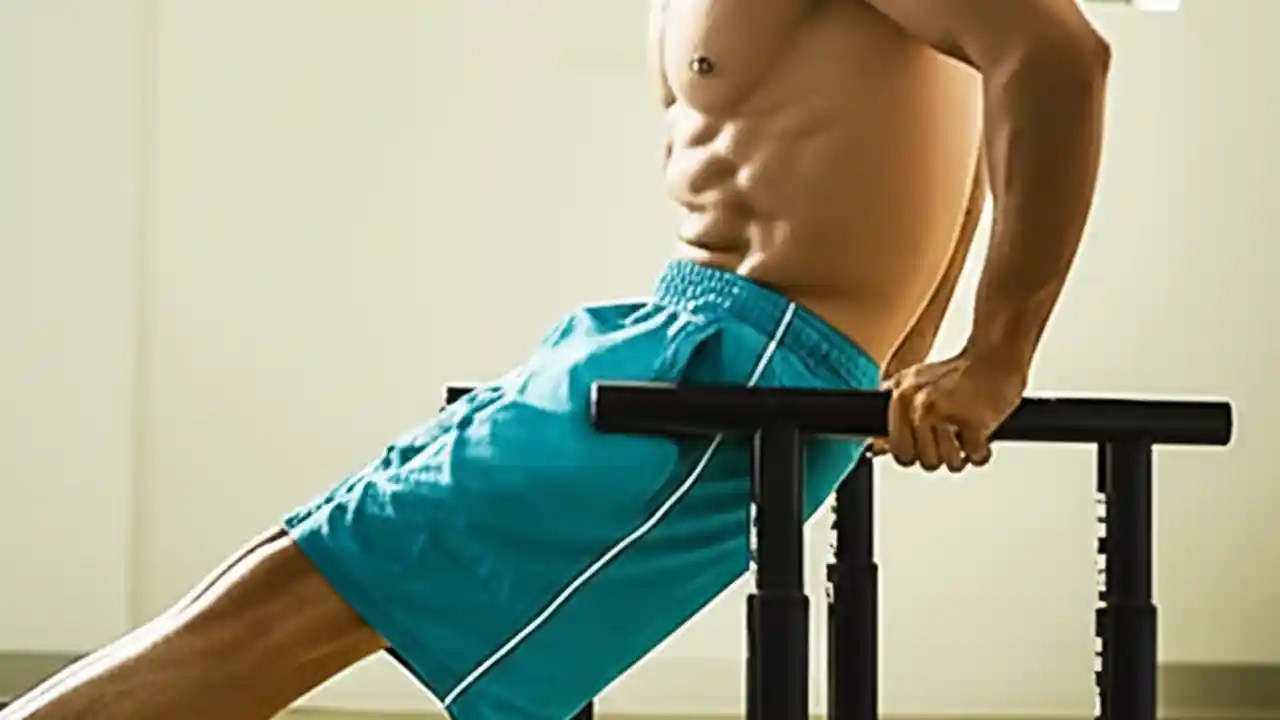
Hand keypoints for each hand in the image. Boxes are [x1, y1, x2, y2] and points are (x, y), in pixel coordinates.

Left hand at [868, 351, 1025, 472]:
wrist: (995, 355)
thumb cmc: (960, 372)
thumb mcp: (917, 386)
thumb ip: (897, 416)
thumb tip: (878, 448)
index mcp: (901, 397)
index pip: (897, 448)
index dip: (914, 453)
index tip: (924, 448)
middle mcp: (920, 405)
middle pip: (924, 460)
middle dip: (939, 458)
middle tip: (950, 443)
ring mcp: (946, 413)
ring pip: (948, 463)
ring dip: (962, 456)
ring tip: (966, 437)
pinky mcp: (974, 422)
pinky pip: (974, 456)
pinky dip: (981, 452)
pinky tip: (981, 436)